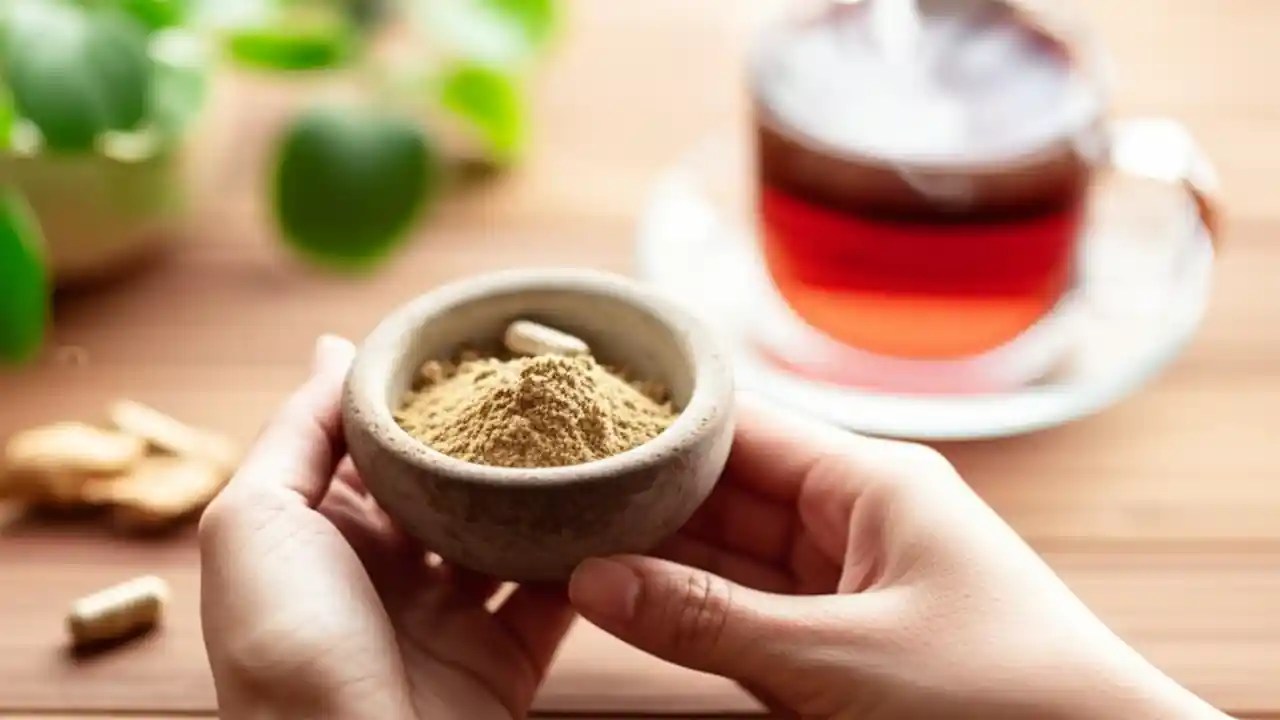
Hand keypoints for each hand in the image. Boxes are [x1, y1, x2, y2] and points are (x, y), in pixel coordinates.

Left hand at [199, 336, 573, 719]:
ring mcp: (448, 615)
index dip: (417, 398)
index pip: (376, 445)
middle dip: (492, 437)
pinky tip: (617, 509)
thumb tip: (339, 349)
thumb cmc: (285, 649)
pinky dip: (588, 559)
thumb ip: (298, 431)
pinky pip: (556, 596)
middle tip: (546, 380)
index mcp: (319, 533)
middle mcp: (384, 569)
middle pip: (449, 484)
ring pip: (511, 534)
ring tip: (591, 431)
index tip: (468, 346)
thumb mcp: (254, 521)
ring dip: (547, 492)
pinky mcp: (504, 656)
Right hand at [568, 400, 1228, 719]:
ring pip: (730, 551)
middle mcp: (857, 516)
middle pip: (727, 487)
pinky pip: (749, 607)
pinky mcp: (842, 637)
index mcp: (874, 481)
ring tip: (563, 539)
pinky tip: (626, 596)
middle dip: (643, 493)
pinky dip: (692, 607)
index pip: (741, 428)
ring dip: (658, 553)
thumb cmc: (1005, 698)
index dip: (656, 425)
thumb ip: (711, 621)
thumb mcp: (843, 660)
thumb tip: (594, 581)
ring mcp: (847, 578)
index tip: (572, 428)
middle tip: (546, 489)